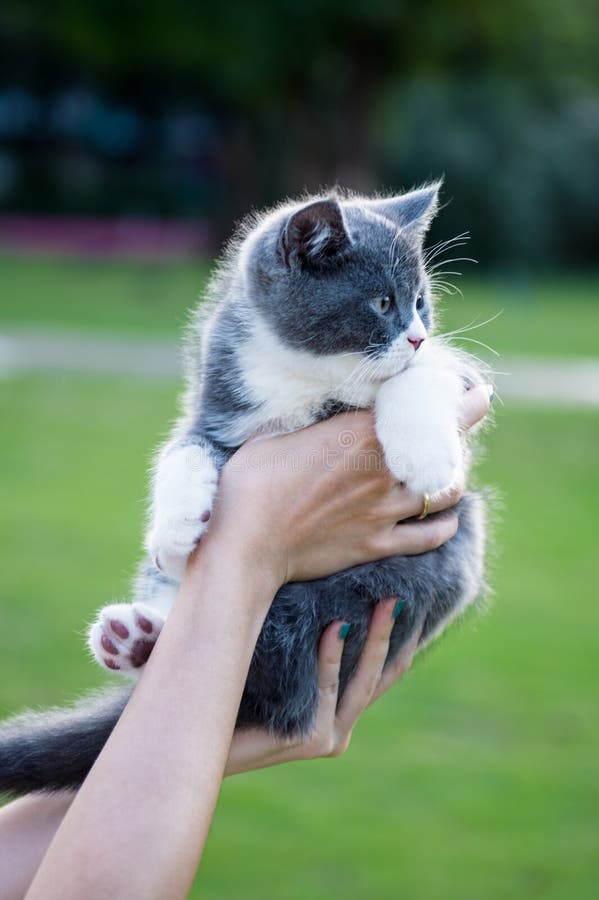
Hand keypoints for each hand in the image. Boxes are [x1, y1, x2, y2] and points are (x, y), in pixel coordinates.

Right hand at [201, 384, 490, 588]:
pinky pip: (432, 535)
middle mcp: (383, 468)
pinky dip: (445, 524)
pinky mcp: (379, 544)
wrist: (246, 543)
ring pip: (447, 491)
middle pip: (447, 449)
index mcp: (360, 431)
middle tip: (451, 435)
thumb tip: (321, 412)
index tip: (477, 396)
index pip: (426, 409)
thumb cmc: (251, 481)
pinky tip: (445, 517)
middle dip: (457, 440)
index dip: (461, 401)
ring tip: (447, 473)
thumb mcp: (277, 432)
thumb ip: (314, 422)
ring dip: (453, 480)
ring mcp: (385, 509)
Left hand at [225, 596, 420, 773]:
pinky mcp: (307, 741)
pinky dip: (331, 656)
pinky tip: (335, 626)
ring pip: (360, 683)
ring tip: (384, 602)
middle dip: (395, 634)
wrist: (197, 730)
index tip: (416, 604)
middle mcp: (338, 728)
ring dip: (375, 639)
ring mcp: (326, 738)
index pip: (380, 673)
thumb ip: (307, 642)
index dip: (401, 640)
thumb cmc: (234, 690)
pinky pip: (325, 688)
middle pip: (380, 676)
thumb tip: (332, 591)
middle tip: (405, 594)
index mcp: (337, 713)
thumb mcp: (283, 661)